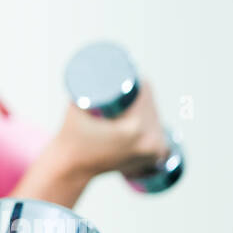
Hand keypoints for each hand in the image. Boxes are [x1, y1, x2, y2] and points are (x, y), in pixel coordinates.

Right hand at [55, 79, 170, 180]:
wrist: (70, 168)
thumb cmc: (70, 135)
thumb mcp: (77, 106)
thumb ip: (82, 84)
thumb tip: (90, 64)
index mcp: (134, 127)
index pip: (145, 93)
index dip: (140, 81)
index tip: (131, 73)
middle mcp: (149, 141)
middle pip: (151, 105)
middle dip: (144, 92)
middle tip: (130, 84)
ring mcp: (153, 152)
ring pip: (156, 119)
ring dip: (149, 108)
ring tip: (135, 99)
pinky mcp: (152, 159)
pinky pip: (161, 136)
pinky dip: (156, 126)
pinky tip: (151, 118)